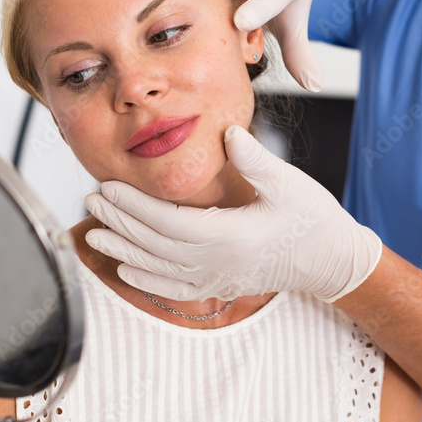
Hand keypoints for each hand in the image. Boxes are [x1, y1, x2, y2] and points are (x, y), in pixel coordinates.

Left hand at [83, 126, 382, 301]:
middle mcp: (217, 263)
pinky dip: (146, 280)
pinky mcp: (221, 286)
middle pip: (153, 244)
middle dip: (118, 223)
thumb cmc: (313, 219)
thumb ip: (256, 159)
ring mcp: (217, 279)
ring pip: (157, 268)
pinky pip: (174, 288)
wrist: (333, 261)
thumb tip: (229, 132)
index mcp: (229, 236)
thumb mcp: (289, 183)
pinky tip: (125, 270)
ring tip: (92, 235)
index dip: (132, 205)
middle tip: (89, 201)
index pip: (166, 221)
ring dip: (123, 251)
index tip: (106, 187)